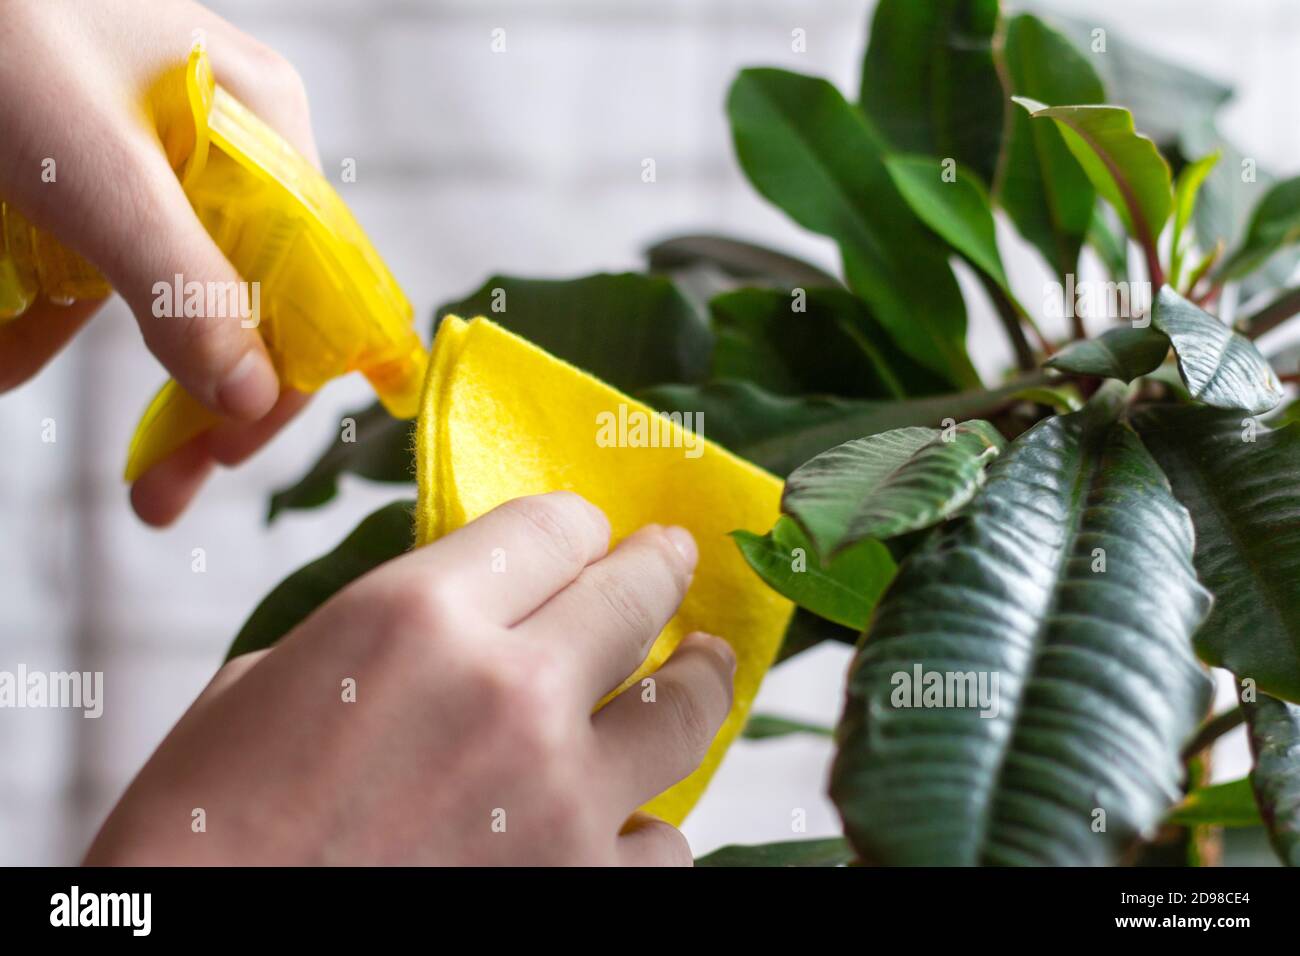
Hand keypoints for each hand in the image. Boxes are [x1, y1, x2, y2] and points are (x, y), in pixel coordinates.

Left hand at [0, 0, 321, 524]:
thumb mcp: (94, 172)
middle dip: (202, 401)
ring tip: (93, 444)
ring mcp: (160, 160)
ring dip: (125, 376)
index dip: (284, 378)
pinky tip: (14, 360)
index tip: (224, 457)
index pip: (317, 282)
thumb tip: (249, 397)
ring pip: (172, 296)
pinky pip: (101, 267)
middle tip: (160, 493)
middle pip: (250, 301)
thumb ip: (181, 285)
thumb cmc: (2, 31)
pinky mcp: (94, 171)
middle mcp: (231, 146)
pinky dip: (55, 322)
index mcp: (264, 127)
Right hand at [84, 493, 735, 864]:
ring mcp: (559, 798)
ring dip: (693, 684)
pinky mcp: (581, 889)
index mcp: (419, 616)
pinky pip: (664, 844)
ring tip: (701, 669)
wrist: (201, 945)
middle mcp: (508, 692)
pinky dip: (646, 828)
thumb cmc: (210, 823)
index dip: (574, 528)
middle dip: (659, 569)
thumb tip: (477, 604)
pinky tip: (626, 818)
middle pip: (636, 595)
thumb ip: (398, 625)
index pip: (555, 527)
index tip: (586, 537)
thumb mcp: (282, 676)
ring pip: (683, 712)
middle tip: (674, 560)